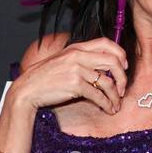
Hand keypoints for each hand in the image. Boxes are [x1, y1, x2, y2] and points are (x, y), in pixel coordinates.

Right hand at [12, 38, 129, 114]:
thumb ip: (82, 60)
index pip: (106, 43)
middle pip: (113, 61)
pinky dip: (107, 104)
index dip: (120, 54)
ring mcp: (77, 69)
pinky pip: (99, 95)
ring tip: (116, 105)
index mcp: (77, 47)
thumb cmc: (46, 77)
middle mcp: (78, 55)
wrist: (28, 89)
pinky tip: (108, 109)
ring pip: (108, 82)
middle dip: (123, 78)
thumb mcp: (64, 60)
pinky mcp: (75, 84)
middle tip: (122, 89)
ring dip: (116, 96)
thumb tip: (103, 69)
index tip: (123, 67)